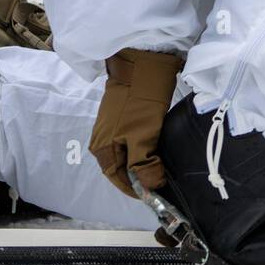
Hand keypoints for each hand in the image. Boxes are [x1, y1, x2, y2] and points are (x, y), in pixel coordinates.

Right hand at [88, 49, 183, 197]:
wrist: (142, 66)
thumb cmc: (139, 103)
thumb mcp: (142, 137)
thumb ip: (144, 165)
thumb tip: (152, 187)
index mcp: (102, 148)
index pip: (117, 179)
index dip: (136, 190)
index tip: (155, 197)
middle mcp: (104, 141)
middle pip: (122, 169)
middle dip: (141, 179)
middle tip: (162, 186)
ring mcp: (114, 130)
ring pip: (129, 156)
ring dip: (144, 166)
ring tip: (162, 171)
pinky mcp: (125, 120)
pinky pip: (133, 144)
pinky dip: (145, 152)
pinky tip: (158, 154)